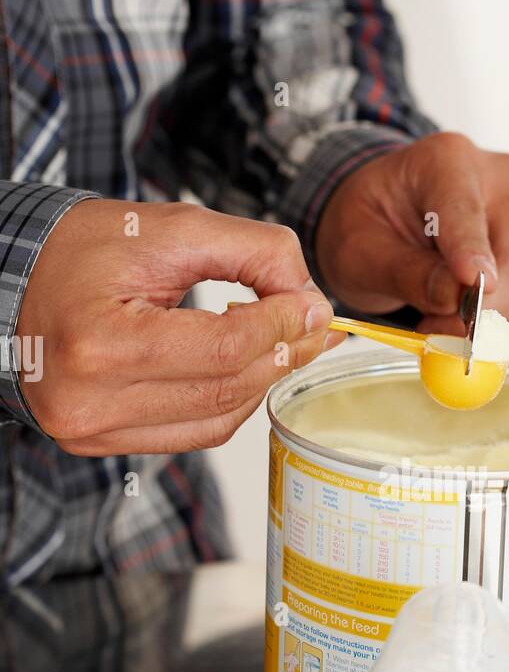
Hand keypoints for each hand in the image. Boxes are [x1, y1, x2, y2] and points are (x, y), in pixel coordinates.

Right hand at [16, 199, 341, 453]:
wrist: (11, 282)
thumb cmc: (78, 251)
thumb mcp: (168, 229)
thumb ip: (251, 253)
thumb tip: (310, 300)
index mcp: (99, 344)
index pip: (223, 350)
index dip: (280, 327)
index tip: (314, 305)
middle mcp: (90, 401)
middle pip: (225, 388)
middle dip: (283, 354)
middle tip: (316, 324)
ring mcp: (92, 430)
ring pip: (216, 419)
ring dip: (263, 381)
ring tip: (289, 343)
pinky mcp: (101, 442)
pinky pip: (192, 433)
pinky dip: (231, 402)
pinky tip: (249, 368)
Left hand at [315, 132, 508, 334]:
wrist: (386, 216)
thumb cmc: (370, 225)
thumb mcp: (361, 251)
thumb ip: (404, 271)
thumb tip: (453, 297)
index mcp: (447, 160)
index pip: (468, 213)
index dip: (473, 256)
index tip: (474, 294)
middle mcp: (499, 175)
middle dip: (483, 309)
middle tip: (438, 334)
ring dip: (491, 320)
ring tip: (441, 323)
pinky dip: (503, 319)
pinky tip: (466, 317)